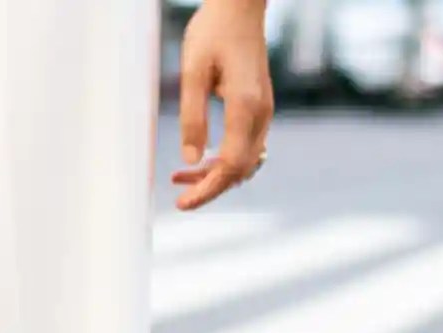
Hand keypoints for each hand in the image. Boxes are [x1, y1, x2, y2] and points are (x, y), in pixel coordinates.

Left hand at [173, 0, 273, 210]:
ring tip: (179, 180)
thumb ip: (192, 116)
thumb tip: (191, 158)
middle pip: (241, 170)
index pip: (231, 164)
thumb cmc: (212, 33)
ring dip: (216, 176)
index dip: (208, 188)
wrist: (239, 8)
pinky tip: (199, 160)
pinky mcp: (257, 109)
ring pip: (245, 161)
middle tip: (179, 201)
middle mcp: (261, 114)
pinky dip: (224, 160)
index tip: (183, 204)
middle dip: (211, 188)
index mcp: (246, 106)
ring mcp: (263, 112)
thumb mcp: (192, 71)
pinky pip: (245, 146)